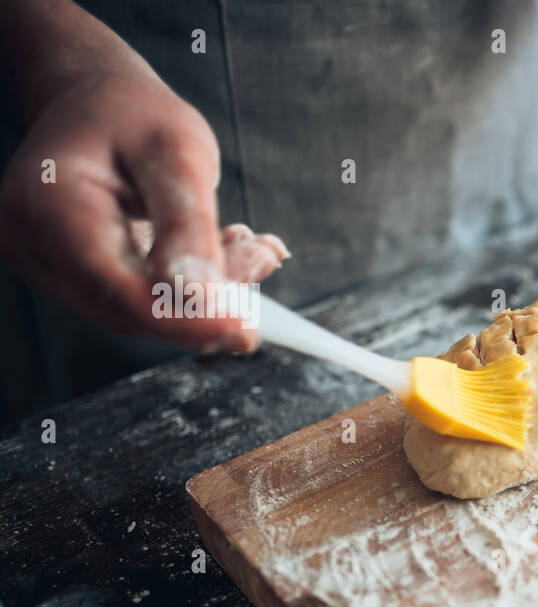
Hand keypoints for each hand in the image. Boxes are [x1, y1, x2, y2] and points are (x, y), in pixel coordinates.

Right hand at [0, 70, 275, 350]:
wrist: (98, 102)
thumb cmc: (134, 116)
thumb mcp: (178, 152)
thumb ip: (188, 225)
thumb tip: (203, 298)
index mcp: (49, 204)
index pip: (118, 290)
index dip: (185, 320)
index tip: (245, 330)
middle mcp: (33, 242)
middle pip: (130, 309)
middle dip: (206, 300)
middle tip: (263, 257)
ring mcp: (45, 263)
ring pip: (140, 311)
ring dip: (205, 292)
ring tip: (249, 246)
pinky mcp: (69, 275)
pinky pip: (137, 300)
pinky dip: (188, 285)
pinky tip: (222, 251)